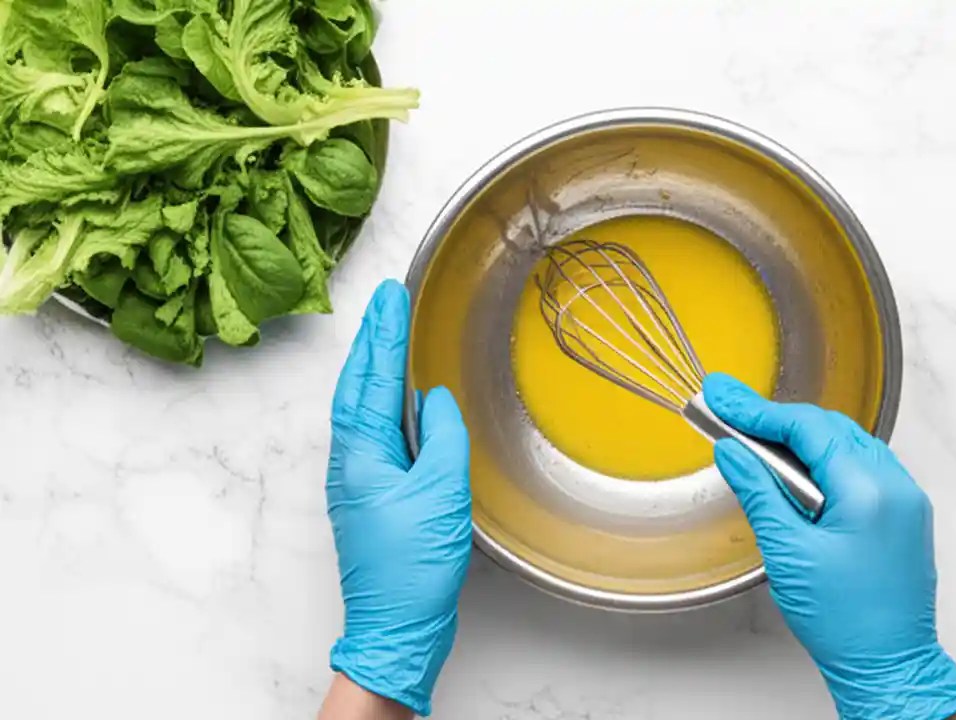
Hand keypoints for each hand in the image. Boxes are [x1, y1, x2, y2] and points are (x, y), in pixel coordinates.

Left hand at [325, 280, 471, 716]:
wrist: (395, 626)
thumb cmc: (413, 568)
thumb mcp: (441, 494)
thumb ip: (442, 438)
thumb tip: (437, 400)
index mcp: (362, 454)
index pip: (376, 378)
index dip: (386, 334)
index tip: (391, 295)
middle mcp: (349, 460)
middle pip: (356, 385)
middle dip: (371, 340)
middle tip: (385, 301)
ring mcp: (355, 479)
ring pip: (358, 406)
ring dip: (371, 365)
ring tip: (384, 333)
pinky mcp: (368, 495)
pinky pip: (369, 430)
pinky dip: (379, 399)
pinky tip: (393, 398)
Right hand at [704, 373, 955, 719]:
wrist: (891, 667)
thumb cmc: (847, 622)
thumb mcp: (789, 553)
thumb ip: (759, 493)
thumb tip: (733, 452)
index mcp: (869, 490)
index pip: (808, 428)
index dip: (759, 411)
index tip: (724, 398)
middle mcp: (895, 485)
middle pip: (829, 428)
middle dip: (777, 418)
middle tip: (730, 408)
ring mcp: (905, 499)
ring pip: (846, 445)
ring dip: (801, 437)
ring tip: (755, 434)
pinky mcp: (904, 515)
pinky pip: (862, 468)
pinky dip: (825, 460)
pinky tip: (796, 467)